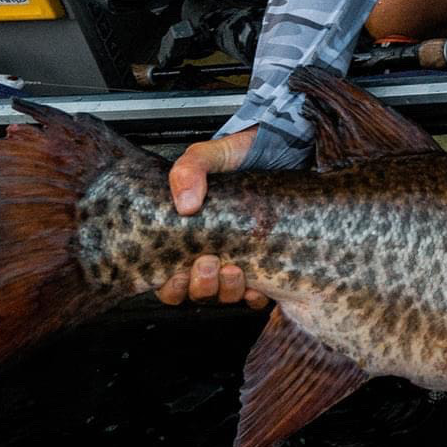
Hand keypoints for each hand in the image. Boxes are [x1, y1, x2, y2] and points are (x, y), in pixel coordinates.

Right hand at [154, 128, 269, 308]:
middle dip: (201, 287)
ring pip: (226, 296)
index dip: (170, 286)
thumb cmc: (236, 157)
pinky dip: (255, 295)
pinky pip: (257, 296)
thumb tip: (186, 205)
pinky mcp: (267, 262)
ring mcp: (239, 261)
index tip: (177, 272)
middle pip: (196, 294)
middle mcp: (211, 256)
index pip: (168, 282)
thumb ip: (188, 171)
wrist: (279, 150)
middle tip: (209, 263)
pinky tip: (258, 283)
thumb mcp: (206, 156)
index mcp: (186, 240)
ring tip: (234, 268)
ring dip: (228, 290)